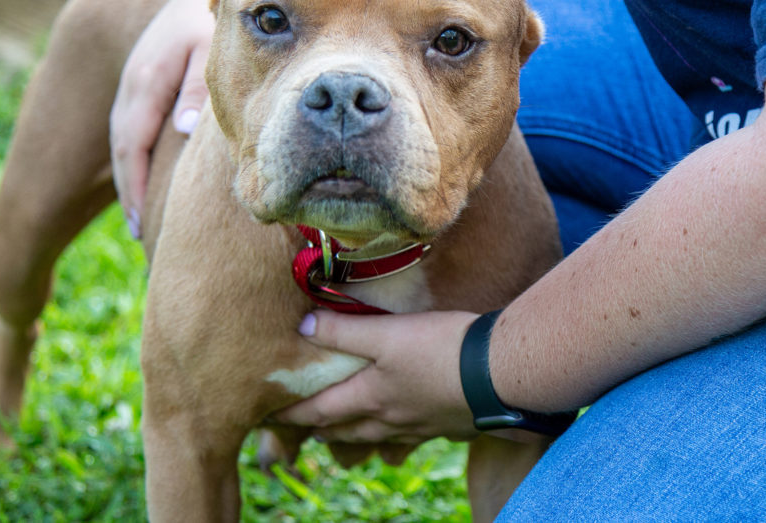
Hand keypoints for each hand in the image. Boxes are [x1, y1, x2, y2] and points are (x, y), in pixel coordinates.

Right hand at [110, 0, 229, 236]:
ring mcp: (138, 80)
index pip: (132, 146)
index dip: (136, 187)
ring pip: (128, 137)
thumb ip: (198, 88)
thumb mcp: (207, 46)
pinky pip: (138, 124)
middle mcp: (134, 84)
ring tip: (145, 212)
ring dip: (134, 174)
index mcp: (145, 82)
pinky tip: (156, 170)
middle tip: (141, 232)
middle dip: (132, 190)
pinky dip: (142, 153)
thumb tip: (182, 131)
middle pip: (124, 148)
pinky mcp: (150, 77)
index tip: (142, 224)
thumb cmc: (212, 14)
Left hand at [274, 309, 479, 444]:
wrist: (497, 375)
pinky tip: (401, 432)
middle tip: (301, 431)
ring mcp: (418, 426)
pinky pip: (408, 438)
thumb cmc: (440, 350)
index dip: (291, 413)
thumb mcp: (387, 332)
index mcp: (370, 398)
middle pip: (345, 430)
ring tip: (341, 436)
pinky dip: (393, 437)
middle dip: (319, 429)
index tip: (268, 416)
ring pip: (375, 437)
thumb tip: (303, 326)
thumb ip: (344, 330)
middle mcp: (389, 419)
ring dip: (353, 437)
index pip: (319, 410)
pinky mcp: (444, 425)